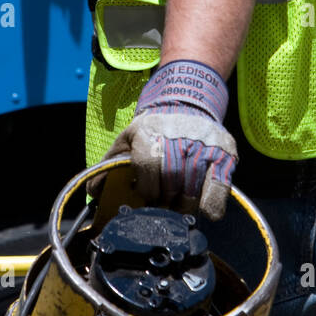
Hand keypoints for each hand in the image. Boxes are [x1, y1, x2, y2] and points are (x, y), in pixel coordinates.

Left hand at [102, 59, 236, 220]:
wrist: (185, 103)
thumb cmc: (152, 129)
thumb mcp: (126, 140)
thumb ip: (108, 166)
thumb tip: (92, 193)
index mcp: (149, 135)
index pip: (148, 170)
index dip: (147, 190)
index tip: (147, 197)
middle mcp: (178, 138)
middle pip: (170, 183)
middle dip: (164, 202)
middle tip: (162, 206)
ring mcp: (203, 145)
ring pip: (192, 190)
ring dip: (183, 205)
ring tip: (177, 205)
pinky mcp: (223, 153)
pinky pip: (220, 187)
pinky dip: (212, 204)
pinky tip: (206, 212)